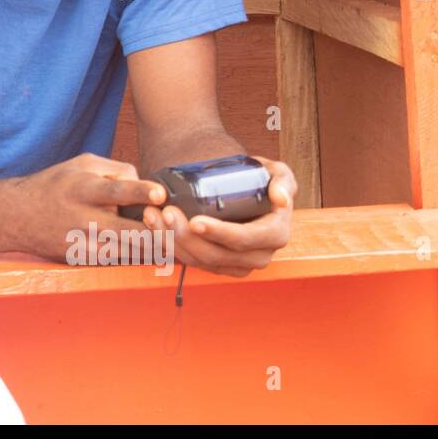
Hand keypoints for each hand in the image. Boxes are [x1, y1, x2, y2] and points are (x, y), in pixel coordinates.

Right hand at [24, 153, 167, 260]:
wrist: (17, 216)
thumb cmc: (56, 185)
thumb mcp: (81, 164)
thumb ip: (116, 169)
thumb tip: (147, 186)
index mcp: (84, 189)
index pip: (115, 190)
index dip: (140, 192)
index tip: (160, 195)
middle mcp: (83, 218)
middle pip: (129, 230)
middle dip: (158, 232)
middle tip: (179, 229)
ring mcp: (82, 243)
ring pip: (128, 251)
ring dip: (153, 248)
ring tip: (174, 244)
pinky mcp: (82, 259)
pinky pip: (118, 261)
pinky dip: (137, 257)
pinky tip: (152, 252)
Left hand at [141, 155, 294, 276]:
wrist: (241, 189)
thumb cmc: (261, 179)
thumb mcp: (278, 172)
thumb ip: (283, 180)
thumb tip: (281, 199)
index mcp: (275, 235)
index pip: (244, 240)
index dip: (219, 234)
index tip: (194, 220)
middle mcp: (259, 255)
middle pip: (217, 255)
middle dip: (187, 238)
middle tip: (165, 213)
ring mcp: (237, 264)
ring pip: (199, 262)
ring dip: (172, 242)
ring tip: (154, 215)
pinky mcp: (217, 266)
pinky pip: (191, 262)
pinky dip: (169, 247)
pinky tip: (154, 227)